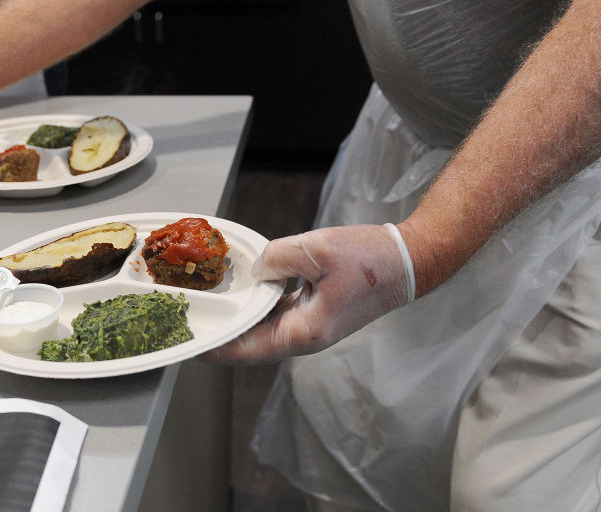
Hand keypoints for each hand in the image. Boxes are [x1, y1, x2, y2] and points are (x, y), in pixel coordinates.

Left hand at [202, 223, 415, 363]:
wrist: (408, 262)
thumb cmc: (370, 260)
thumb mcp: (318, 250)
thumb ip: (277, 258)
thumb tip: (256, 270)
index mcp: (305, 331)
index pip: (250, 350)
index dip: (219, 349)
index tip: (193, 347)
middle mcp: (305, 336)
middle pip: (252, 344)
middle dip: (223, 336)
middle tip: (192, 325)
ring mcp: (310, 326)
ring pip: (263, 330)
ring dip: (239, 322)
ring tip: (209, 311)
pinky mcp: (314, 312)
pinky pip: (276, 314)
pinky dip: (257, 307)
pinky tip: (241, 293)